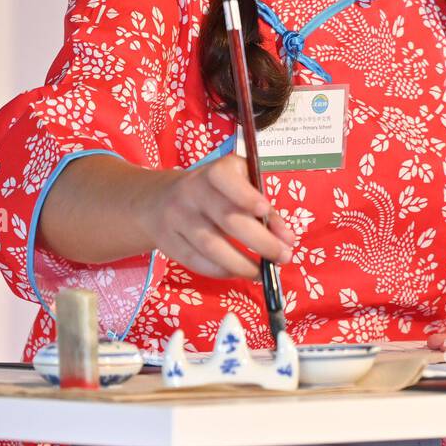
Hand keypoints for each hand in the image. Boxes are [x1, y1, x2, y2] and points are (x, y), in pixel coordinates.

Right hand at [143, 153, 296, 280]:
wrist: (158, 199)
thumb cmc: (212, 191)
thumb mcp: (237, 184)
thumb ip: (263, 207)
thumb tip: (287, 239)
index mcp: (213, 172)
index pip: (225, 178)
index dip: (245, 194)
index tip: (265, 209)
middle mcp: (192, 192)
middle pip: (227, 219)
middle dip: (261, 241)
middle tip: (284, 256)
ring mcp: (177, 219)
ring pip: (212, 247)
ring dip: (244, 264)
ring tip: (265, 272)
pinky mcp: (168, 243)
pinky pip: (198, 263)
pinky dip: (223, 272)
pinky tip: (241, 273)